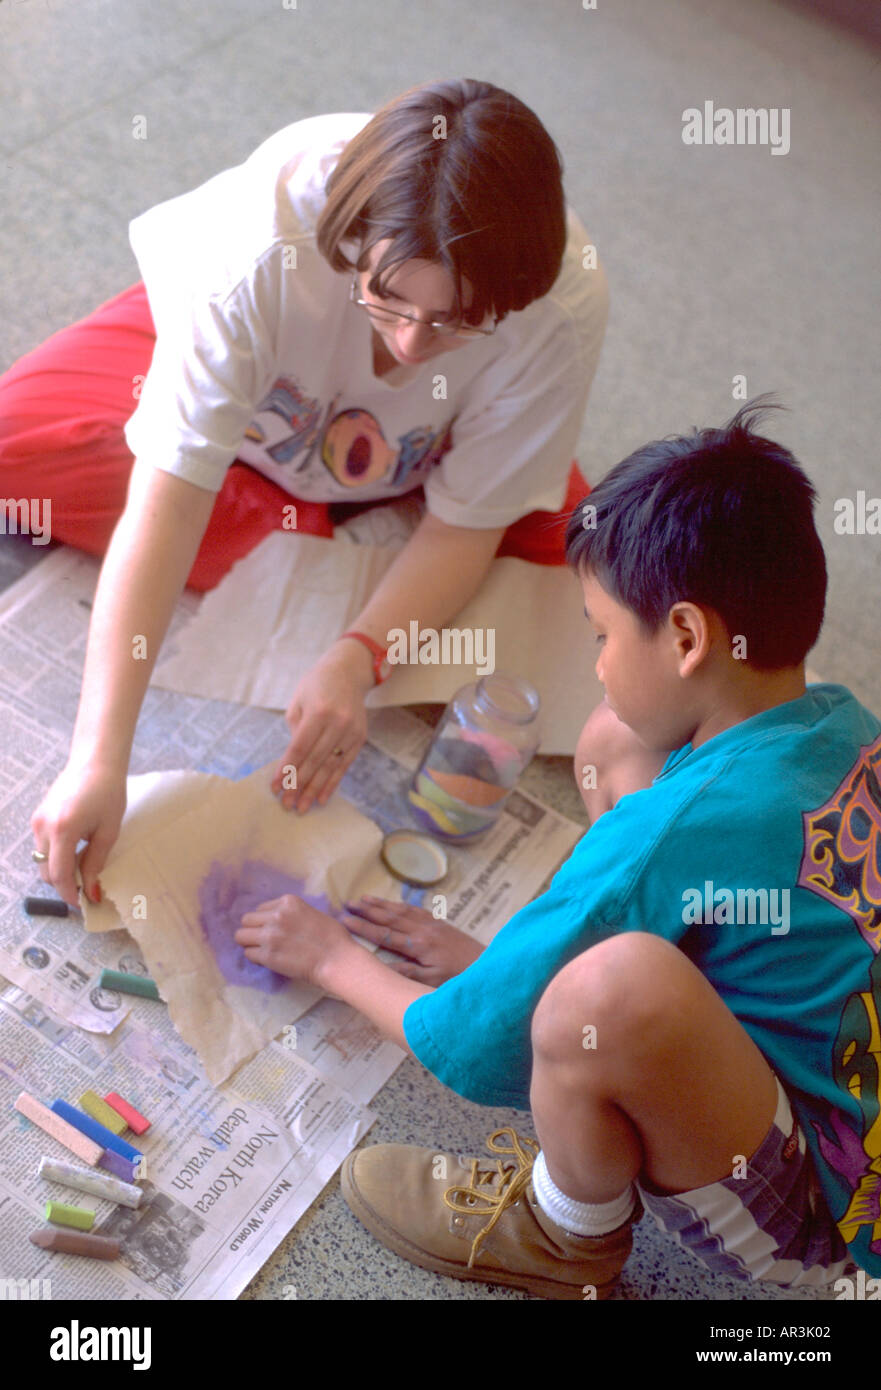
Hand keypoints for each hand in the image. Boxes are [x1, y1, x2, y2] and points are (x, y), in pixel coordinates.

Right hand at [30, 762, 126, 906]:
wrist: (95, 762)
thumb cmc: (109, 792)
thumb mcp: (108, 831)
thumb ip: (96, 862)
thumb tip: (91, 890)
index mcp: (63, 830)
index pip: (59, 875)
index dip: (70, 893)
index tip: (84, 903)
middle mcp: (43, 827)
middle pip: (46, 871)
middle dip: (64, 885)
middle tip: (87, 889)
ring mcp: (37, 821)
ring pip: (42, 860)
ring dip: (59, 870)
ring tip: (84, 869)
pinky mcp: (38, 817)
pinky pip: (43, 846)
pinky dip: (56, 856)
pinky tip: (76, 851)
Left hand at [235, 894, 353, 987]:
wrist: (337, 959)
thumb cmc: (332, 937)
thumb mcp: (311, 912)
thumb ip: (291, 913)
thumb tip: (276, 920)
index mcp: (288, 902)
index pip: (260, 909)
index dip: (266, 921)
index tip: (274, 930)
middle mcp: (276, 916)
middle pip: (246, 920)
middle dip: (253, 930)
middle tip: (264, 941)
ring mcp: (270, 936)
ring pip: (241, 936)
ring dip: (250, 943)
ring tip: (262, 950)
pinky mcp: (268, 956)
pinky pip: (248, 954)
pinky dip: (256, 958)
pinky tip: (268, 960)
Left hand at [271, 642, 373, 814]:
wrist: (348, 672)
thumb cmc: (316, 685)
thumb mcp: (298, 701)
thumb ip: (295, 731)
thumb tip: (292, 764)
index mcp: (319, 712)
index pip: (299, 748)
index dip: (287, 769)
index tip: (275, 787)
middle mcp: (338, 723)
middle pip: (314, 761)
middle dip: (298, 785)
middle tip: (286, 804)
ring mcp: (352, 732)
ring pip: (330, 767)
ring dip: (314, 789)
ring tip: (302, 807)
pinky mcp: (360, 739)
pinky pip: (344, 766)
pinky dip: (332, 783)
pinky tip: (322, 798)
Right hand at [340, 896, 483, 984]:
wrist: (487, 966)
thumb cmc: (457, 979)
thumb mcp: (431, 982)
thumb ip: (407, 974)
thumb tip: (381, 968)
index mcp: (418, 946)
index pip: (384, 934)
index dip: (363, 927)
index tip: (345, 920)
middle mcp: (423, 930)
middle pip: (390, 917)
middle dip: (367, 910)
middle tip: (348, 903)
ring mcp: (432, 924)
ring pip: (401, 910)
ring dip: (381, 904)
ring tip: (363, 898)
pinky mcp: (440, 923)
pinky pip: (416, 910)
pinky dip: (400, 905)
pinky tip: (393, 903)